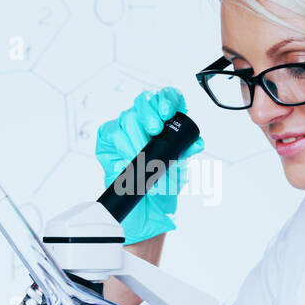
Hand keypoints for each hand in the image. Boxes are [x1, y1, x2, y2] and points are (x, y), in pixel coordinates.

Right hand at [95, 88, 204, 244]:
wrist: (145, 208)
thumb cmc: (163, 182)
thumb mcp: (180, 168)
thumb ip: (187, 154)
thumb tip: (197, 143)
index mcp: (166, 120)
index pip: (167, 97)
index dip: (167, 98)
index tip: (168, 112)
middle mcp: (144, 118)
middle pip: (144, 101)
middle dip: (149, 114)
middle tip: (155, 131)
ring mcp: (124, 126)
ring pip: (128, 118)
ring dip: (137, 139)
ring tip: (144, 159)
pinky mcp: (107, 137)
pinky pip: (113, 134)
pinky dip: (122, 148)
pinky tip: (128, 161)